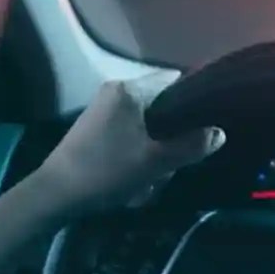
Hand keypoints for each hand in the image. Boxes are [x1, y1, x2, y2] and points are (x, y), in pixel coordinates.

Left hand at [37, 71, 225, 213]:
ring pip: (146, 121)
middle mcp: (115, 90)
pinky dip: (138, 149)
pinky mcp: (94, 126)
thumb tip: (219, 133)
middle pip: (161, 103)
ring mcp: (102, 108)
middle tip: (179, 157)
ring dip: (155, 146)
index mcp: (130, 90)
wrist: (54, 194)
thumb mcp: (155, 163)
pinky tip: (138, 174)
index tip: (209, 118)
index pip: (174, 79)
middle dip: (172, 131)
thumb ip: (191, 146)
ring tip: (157, 172)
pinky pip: (129, 130)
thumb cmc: (106, 171)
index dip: (195, 96)